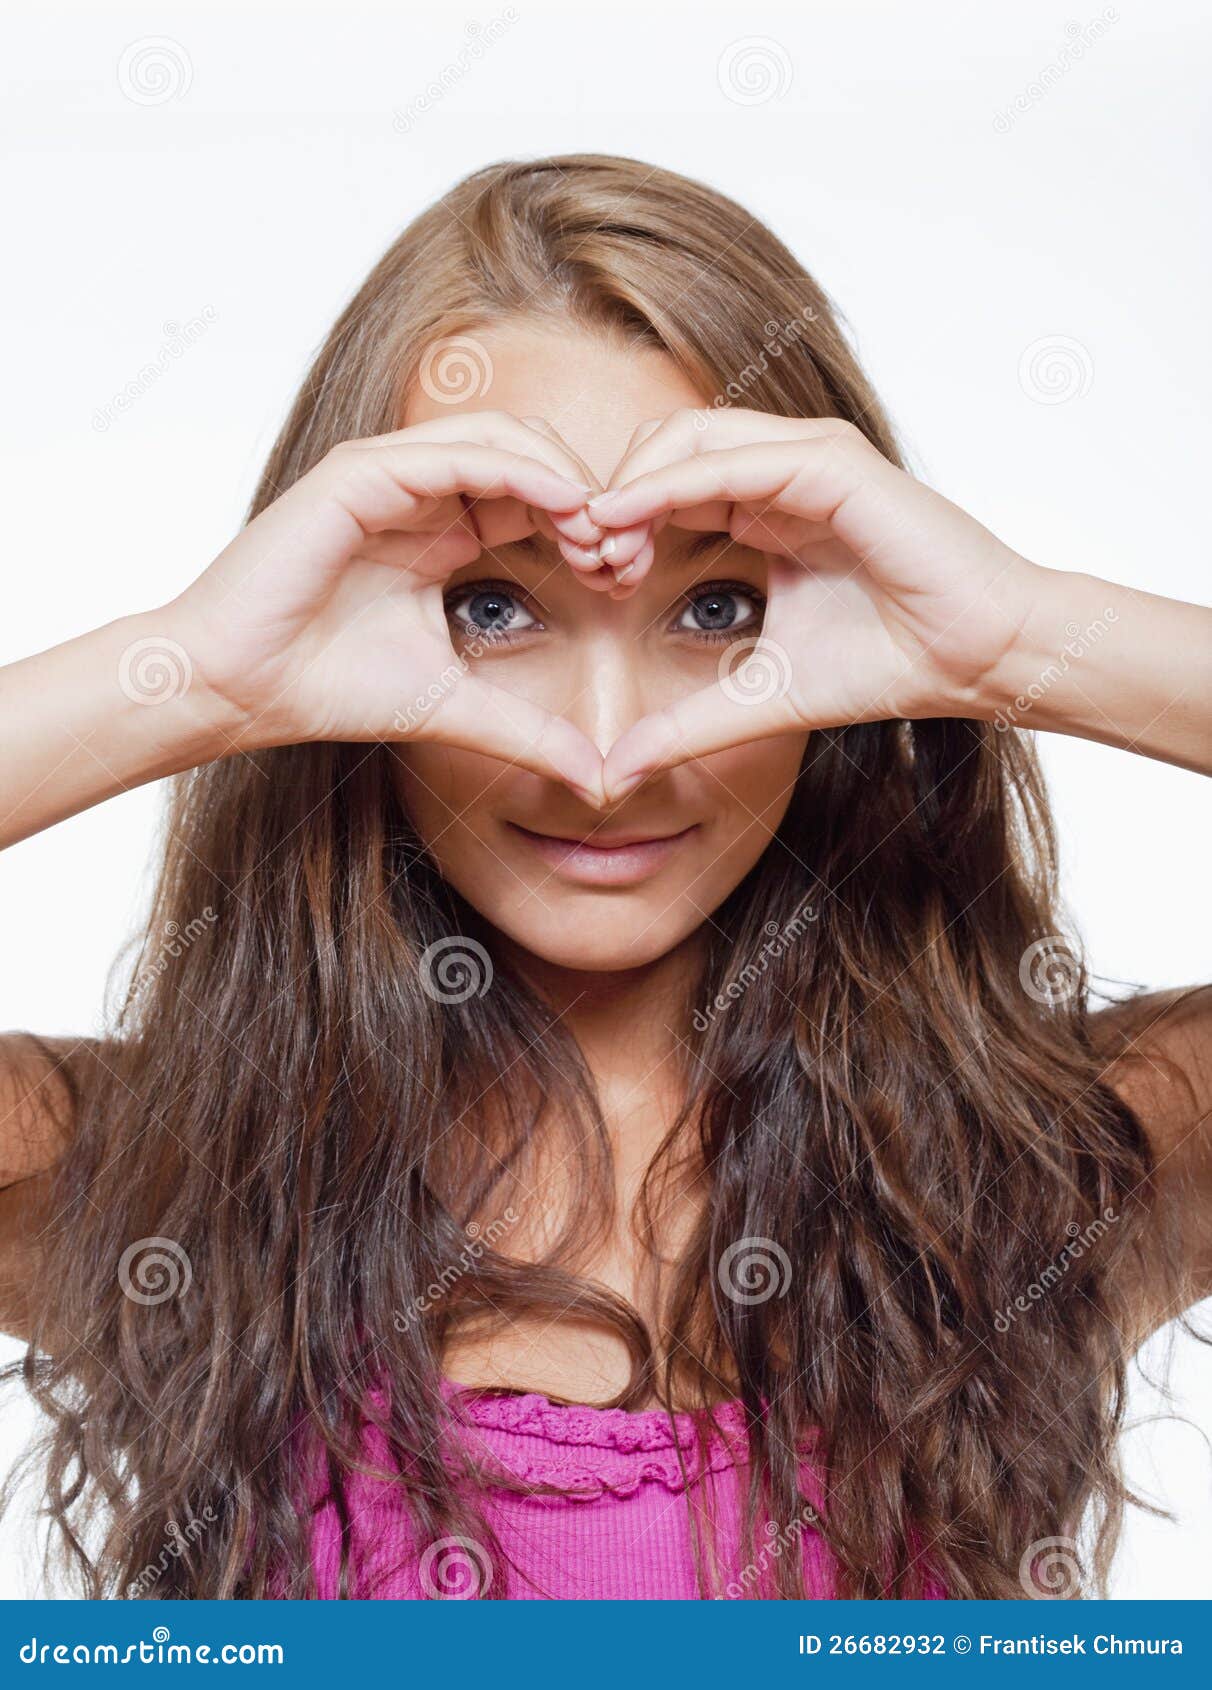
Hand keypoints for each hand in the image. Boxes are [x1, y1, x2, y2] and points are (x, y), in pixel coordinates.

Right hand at [162, 411, 611, 800]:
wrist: (238, 690)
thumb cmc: (330, 689)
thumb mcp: (457, 708)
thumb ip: (528, 732)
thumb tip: (598, 778)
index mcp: (442, 530)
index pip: (537, 499)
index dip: (589, 529)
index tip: (624, 580)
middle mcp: (419, 492)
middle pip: (531, 456)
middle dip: (588, 498)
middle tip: (622, 554)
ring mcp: (388, 475)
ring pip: (501, 439)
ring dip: (561, 477)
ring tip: (598, 529)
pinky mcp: (359, 473)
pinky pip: (454, 451)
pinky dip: (515, 467)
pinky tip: (560, 503)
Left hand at [584, 409, 1045, 796]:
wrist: (980, 660)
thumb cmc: (887, 666)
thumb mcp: (760, 699)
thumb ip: (689, 724)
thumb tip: (619, 769)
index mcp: (765, 507)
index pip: (665, 483)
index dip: (617, 522)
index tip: (590, 580)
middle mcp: (783, 470)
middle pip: (665, 446)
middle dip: (613, 495)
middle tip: (587, 560)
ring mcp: (810, 459)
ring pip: (690, 436)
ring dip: (632, 484)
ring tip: (600, 543)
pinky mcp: (834, 465)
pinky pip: (736, 457)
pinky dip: (674, 481)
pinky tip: (629, 517)